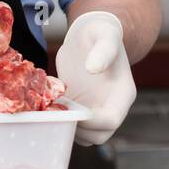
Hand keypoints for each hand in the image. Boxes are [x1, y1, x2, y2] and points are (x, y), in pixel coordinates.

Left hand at [56, 11, 135, 145]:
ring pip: (82, 134)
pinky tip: (46, 102)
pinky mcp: (78, 105)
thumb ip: (103, 50)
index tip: (72, 109)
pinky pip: (69, 123)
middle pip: (98, 135)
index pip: (111, 120)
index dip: (92, 121)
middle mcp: (110, 106)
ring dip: (65, 126)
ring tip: (49, 105)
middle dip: (77, 129)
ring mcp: (94, 108)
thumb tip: (94, 67)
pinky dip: (57, 119)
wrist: (90, 34)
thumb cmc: (100, 33)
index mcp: (122, 94)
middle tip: (56, 109)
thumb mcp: (104, 34)